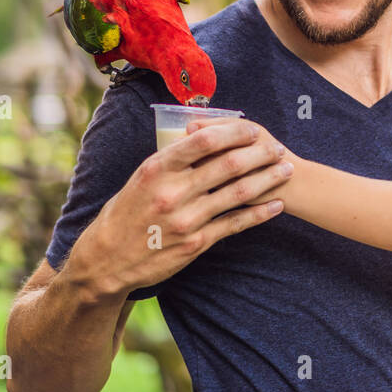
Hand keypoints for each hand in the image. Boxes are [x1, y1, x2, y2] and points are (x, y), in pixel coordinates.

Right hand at [64, 117, 292, 300]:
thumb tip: (203, 135)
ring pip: (238, 193)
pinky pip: (235, 224)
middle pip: (228, 165)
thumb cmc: (124, 213)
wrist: (106, 261)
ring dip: (267, 179)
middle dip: (260, 153)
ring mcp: (186, 220)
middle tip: (278, 147)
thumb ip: (171, 160)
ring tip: (285, 170)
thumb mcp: (139, 178)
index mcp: (157, 169)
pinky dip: (259, 213)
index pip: (203, 141)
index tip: (252, 129)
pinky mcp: (196, 243)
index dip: (233, 132)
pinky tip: (276, 205)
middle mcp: (173, 192)